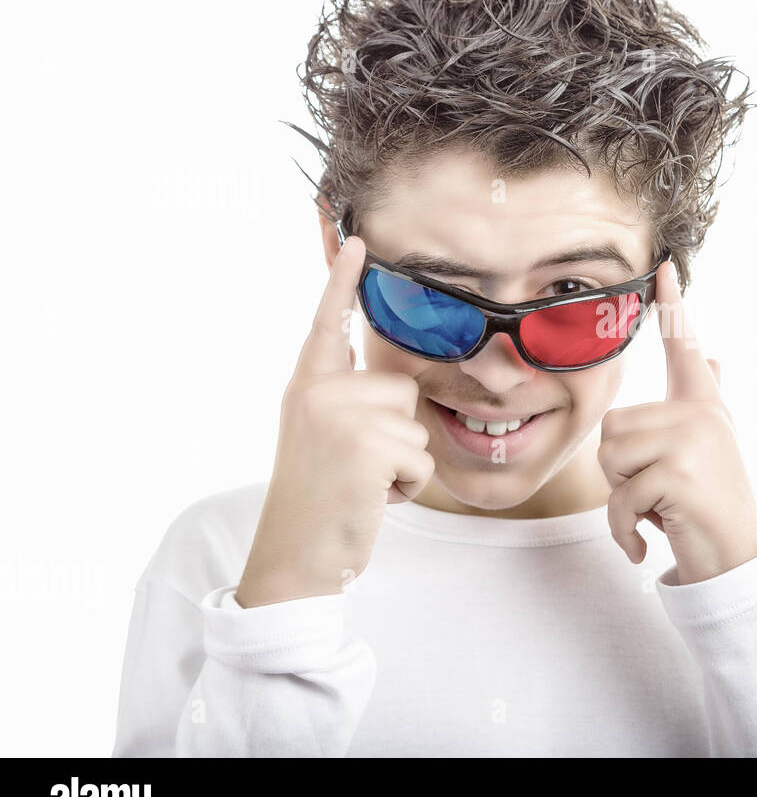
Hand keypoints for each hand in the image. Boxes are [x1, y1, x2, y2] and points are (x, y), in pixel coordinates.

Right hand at [235, 234, 436, 606]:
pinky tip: (371, 499)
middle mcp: (317, 392)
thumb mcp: (322, 438)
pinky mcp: (365, 445)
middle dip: (397, 432)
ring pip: (415, 424)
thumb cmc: (320, 501)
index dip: (342, 281)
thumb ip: (347, 402)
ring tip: (362, 484)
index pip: (326, 324)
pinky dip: (408, 487)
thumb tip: (393, 384)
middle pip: (402, 387)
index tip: (358, 237)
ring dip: (403, 463)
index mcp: (306, 387)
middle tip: (356, 467)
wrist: (294, 559)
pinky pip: (421, 457)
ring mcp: (339, 415)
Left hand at [597, 260, 756, 584]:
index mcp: (704, 405)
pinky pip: (620, 496)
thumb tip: (714, 358)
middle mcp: (702, 414)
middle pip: (613, 424)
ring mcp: (693, 441)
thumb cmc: (713, 507)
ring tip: (656, 512)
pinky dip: (623, 528)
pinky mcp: (679, 474)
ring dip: (620, 499)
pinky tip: (645, 544)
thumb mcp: (712, 449)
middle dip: (618, 472)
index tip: (664, 267)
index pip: (685, 348)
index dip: (673, 308)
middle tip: (653, 495)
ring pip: (610, 458)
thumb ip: (706, 401)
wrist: (737, 562)